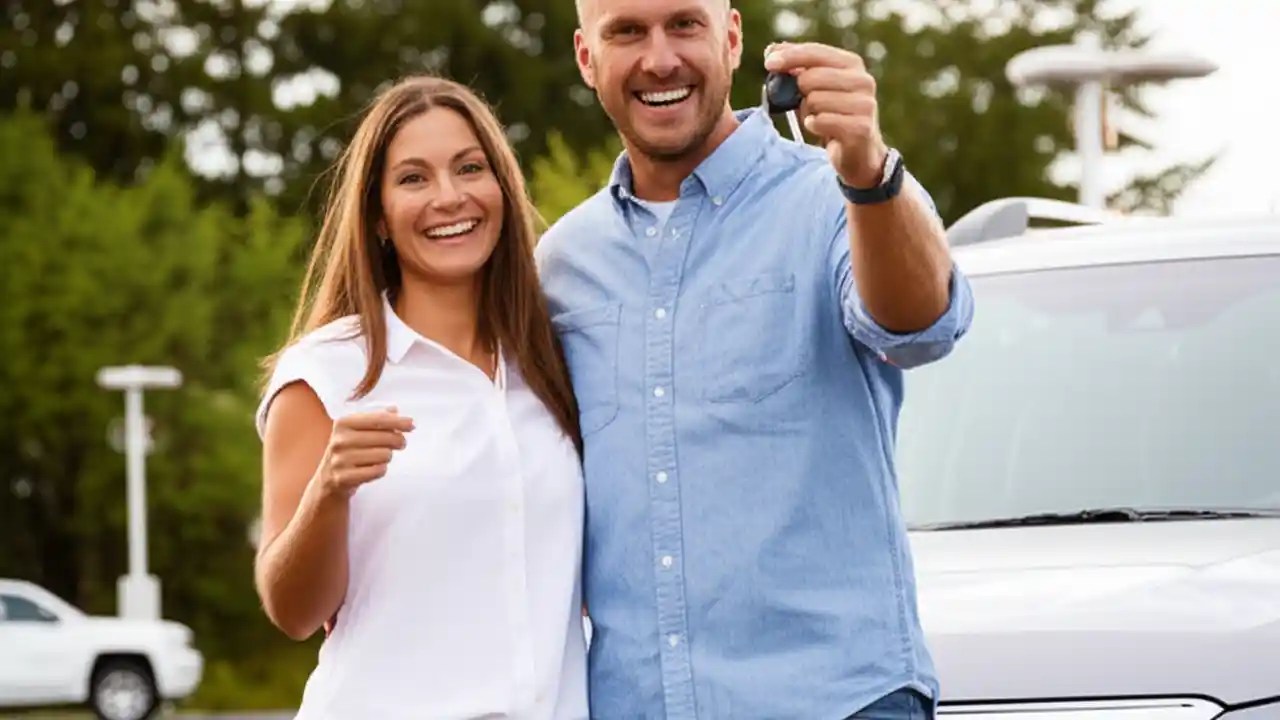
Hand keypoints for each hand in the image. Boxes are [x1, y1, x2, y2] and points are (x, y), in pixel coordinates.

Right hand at [316, 407, 413, 498]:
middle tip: (400, 443)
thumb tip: (394, 410)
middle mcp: (340, 440)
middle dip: (398, 440)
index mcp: (343, 423)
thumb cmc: (349, 451)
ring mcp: (340, 460)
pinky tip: (373, 468)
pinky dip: (381, 470)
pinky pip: (378, 471)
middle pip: (385, 437)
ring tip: (379, 457)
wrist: (328, 480)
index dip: (398, 421)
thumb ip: (376, 418)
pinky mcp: (344, 478)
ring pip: (384, 455)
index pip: (378, 419)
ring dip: (387, 457)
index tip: (411, 424)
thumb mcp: (357, 431)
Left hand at [764, 42, 888, 188]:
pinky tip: (820, 128)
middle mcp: (863, 80)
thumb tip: (771, 50)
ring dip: (808, 112)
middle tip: (806, 104)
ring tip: (818, 118)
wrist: (858, 152)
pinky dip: (814, 125)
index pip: (815, 52)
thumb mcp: (813, 87)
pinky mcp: (861, 127)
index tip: (768, 63)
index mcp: (851, 63)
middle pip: (811, 77)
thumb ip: (795, 67)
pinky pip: (822, 121)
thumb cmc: (831, 114)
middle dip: (799, 93)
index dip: (790, 56)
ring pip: (814, 100)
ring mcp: (865, 104)